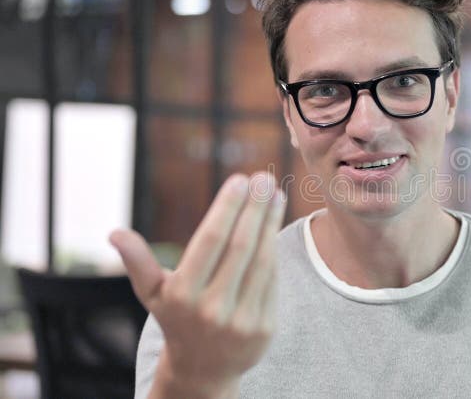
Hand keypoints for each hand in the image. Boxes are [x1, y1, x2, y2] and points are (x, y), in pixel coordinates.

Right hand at [110, 172, 285, 396]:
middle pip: (241, 247)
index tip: (241, 180)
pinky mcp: (264, 329)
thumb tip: (114, 233)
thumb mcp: (152, 294)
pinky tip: (275, 225)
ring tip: (276, 194)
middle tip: (264, 178)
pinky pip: (272, 281)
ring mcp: (241, 320)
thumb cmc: (177, 319)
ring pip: (262, 262)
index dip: (227, 208)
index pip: (211, 241)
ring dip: (271, 224)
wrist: (202, 371)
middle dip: (255, 209)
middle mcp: (212, 308)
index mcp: (182, 294)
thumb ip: (137, 262)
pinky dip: (275, 250)